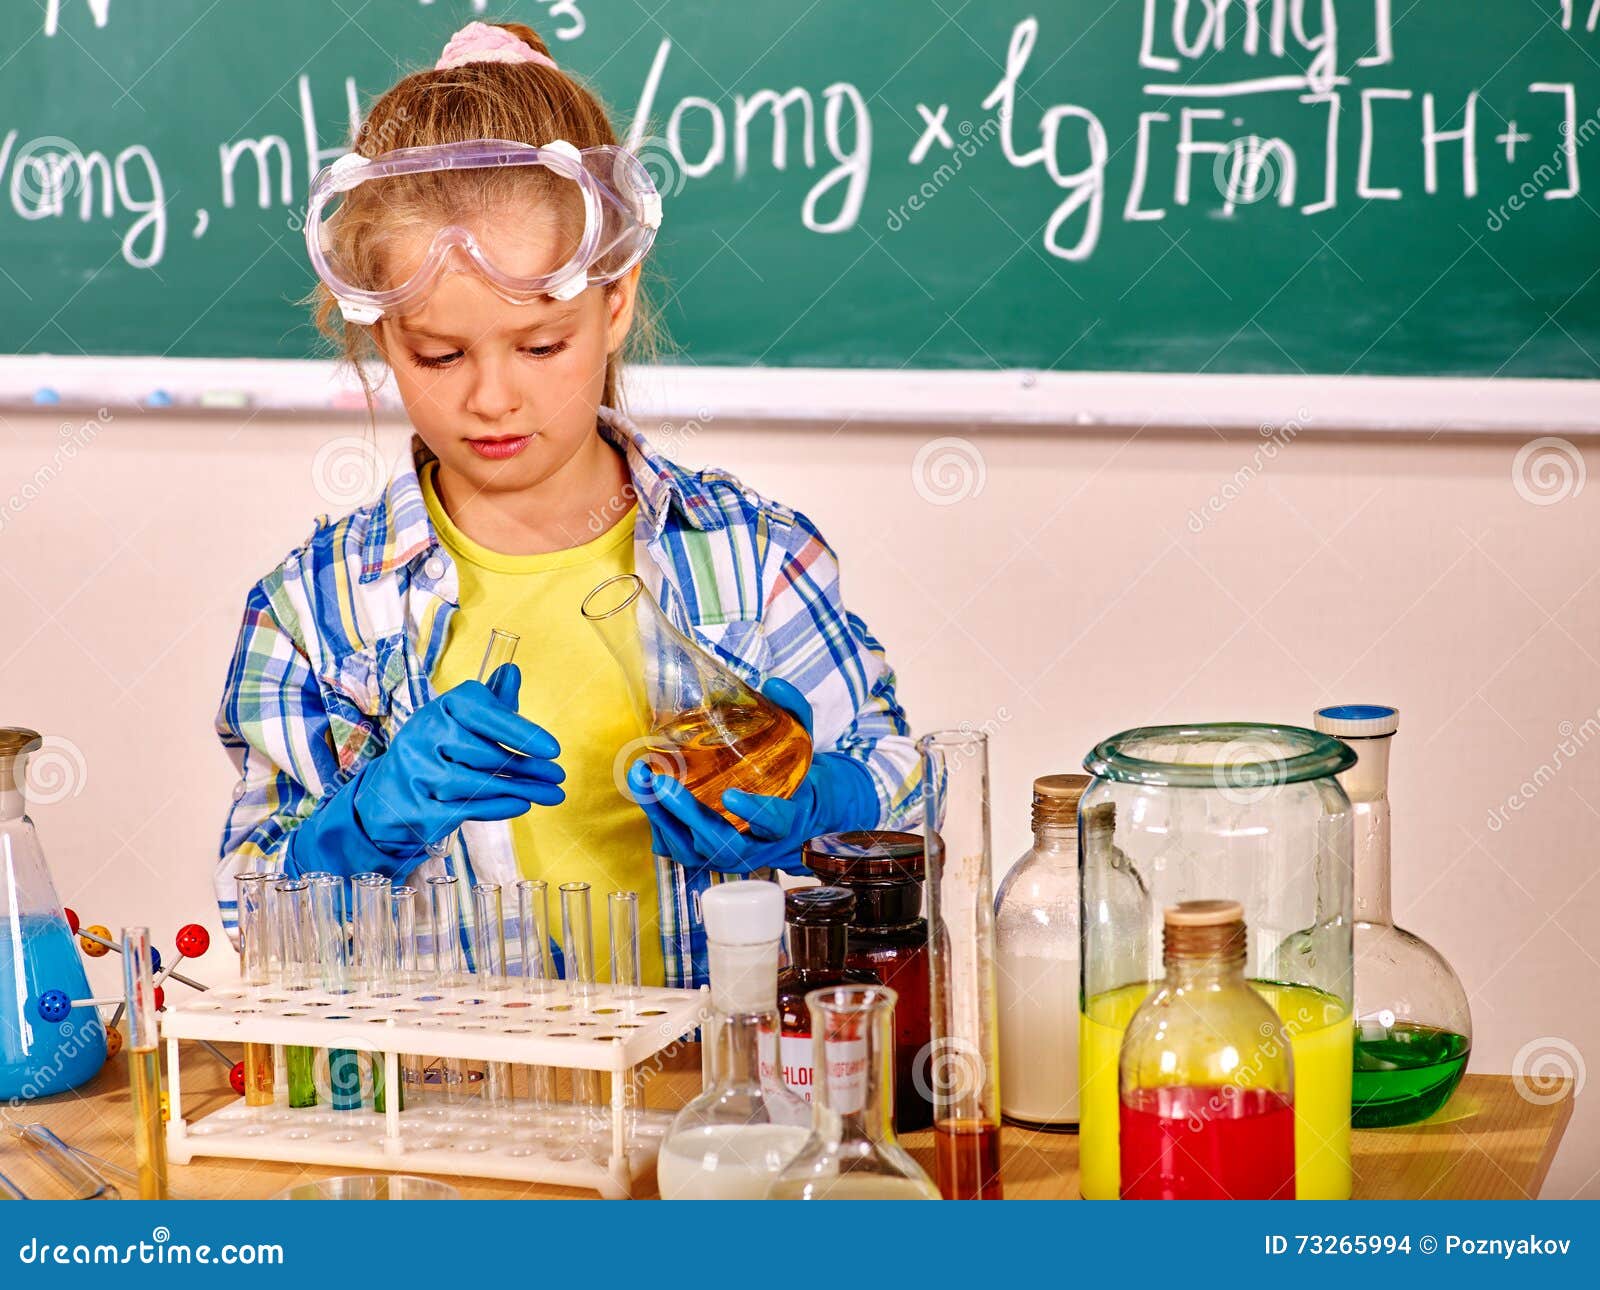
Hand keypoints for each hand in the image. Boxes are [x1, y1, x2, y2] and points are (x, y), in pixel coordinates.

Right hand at [286, 664, 563, 879]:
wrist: (388, 795)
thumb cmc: (437, 753)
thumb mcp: (458, 722)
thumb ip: (490, 703)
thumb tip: (512, 671)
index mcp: (438, 709)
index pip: (481, 713)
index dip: (520, 732)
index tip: (554, 749)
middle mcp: (422, 737)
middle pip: (483, 753)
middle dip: (528, 767)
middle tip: (559, 776)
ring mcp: (416, 774)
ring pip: (476, 782)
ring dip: (521, 790)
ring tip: (552, 794)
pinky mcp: (416, 807)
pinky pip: (463, 808)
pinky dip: (497, 807)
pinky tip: (523, 805)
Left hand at [626, 678, 878, 875]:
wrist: (793, 809)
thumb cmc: (794, 774)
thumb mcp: (802, 741)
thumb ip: (793, 711)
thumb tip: (772, 684)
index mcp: (786, 820)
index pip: (774, 822)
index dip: (755, 812)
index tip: (732, 795)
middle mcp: (756, 845)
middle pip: (721, 843)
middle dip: (688, 815)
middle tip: (663, 783)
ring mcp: (728, 854)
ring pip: (692, 850)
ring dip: (663, 817)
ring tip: (642, 779)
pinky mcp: (705, 853)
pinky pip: (677, 848)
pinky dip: (657, 822)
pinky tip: (643, 790)